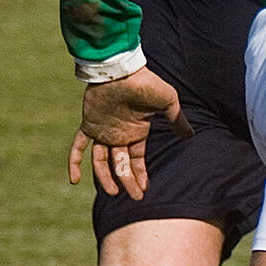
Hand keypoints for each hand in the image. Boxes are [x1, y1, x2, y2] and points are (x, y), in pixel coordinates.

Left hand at [67, 67, 193, 199]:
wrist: (121, 69)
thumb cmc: (146, 82)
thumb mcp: (168, 102)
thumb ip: (177, 120)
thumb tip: (191, 135)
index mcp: (136, 132)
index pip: (137, 160)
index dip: (140, 175)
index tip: (143, 190)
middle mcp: (119, 134)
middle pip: (121, 164)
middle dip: (127, 181)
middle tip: (134, 197)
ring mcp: (102, 130)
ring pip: (102, 161)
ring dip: (105, 178)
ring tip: (112, 193)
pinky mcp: (89, 125)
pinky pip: (79, 146)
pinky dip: (75, 162)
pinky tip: (74, 181)